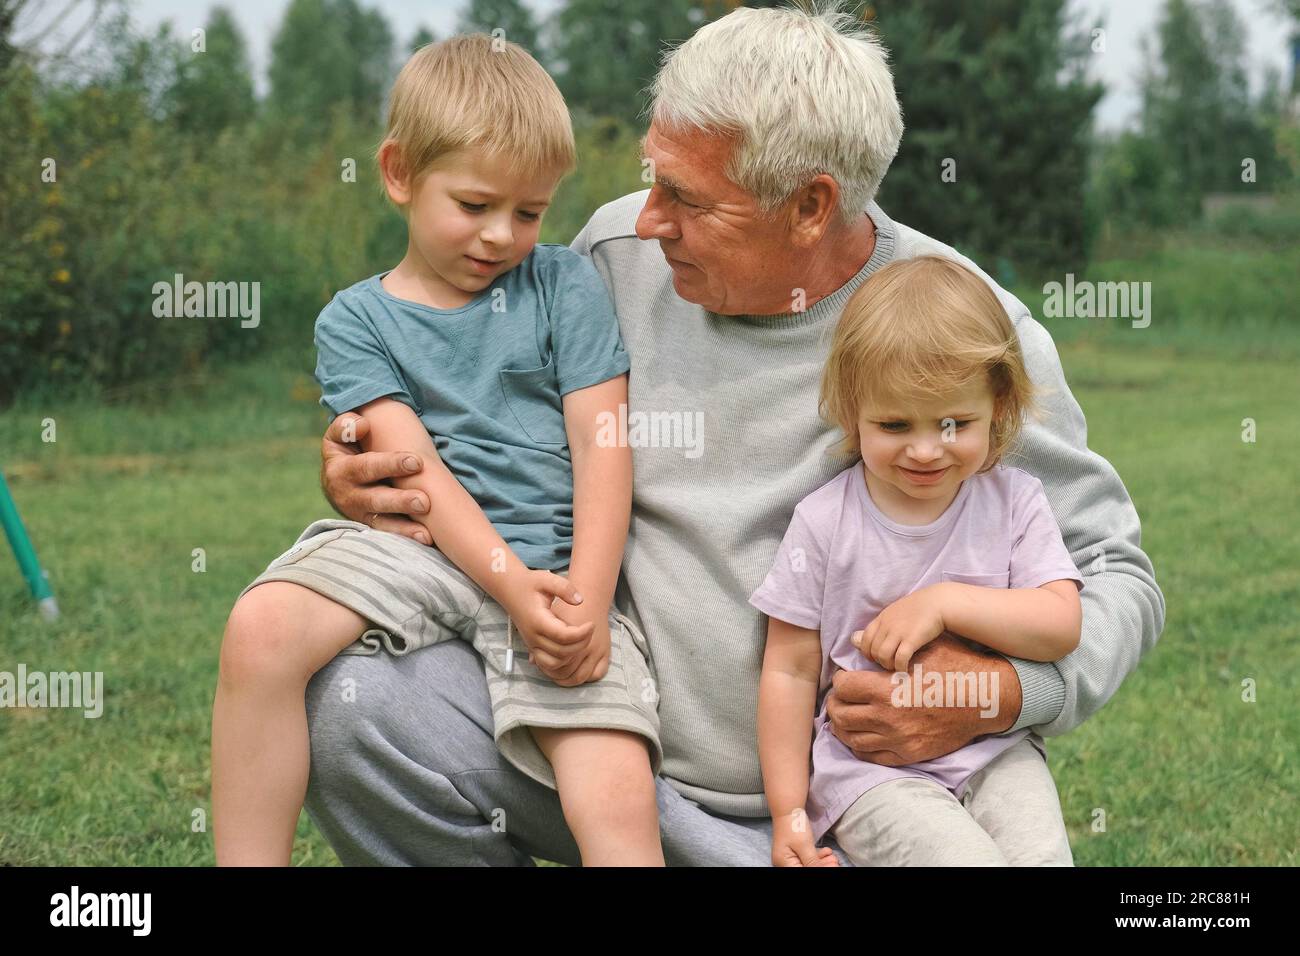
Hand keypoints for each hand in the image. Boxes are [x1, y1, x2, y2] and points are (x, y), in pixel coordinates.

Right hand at [321, 413, 430, 542]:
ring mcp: (358, 514)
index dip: (390, 464)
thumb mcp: (338, 436)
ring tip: (426, 531)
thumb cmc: (346, 450)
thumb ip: (345, 426)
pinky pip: (388, 533)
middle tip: (425, 501)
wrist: (336, 480)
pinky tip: (426, 538)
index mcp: (340, 470)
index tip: (416, 462)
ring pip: (381, 522)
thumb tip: (362, 425)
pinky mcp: (369, 526)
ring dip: (404, 527)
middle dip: (400, 501)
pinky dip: (405, 536)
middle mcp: (347, 495)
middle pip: (375, 499)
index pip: (366, 466)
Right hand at [500, 570, 593, 673]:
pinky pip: (549, 664)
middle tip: (590, 629)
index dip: (582, 633)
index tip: (592, 623)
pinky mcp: (533, 648)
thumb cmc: (530, 583)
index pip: (563, 636)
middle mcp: (533, 636)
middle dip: (581, 643)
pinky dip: (563, 661)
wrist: (511, 590)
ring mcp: (532, 645)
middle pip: (562, 652)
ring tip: (582, 638)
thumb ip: (564, 588)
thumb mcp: (546, 578)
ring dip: (572, 655)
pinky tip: (572, 646)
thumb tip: (579, 601)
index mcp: (538, 620)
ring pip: (556, 663)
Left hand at [537, 608, 610, 686]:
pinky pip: (597, 673)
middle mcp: (584, 647)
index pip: (553, 665)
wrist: (590, 595)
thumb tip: (532, 661)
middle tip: (549, 669)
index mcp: (567, 638)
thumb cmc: (566, 607)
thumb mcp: (548, 620)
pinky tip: (577, 671)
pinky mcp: (605, 651)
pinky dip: (587, 677)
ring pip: (580, 677)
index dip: (545, 668)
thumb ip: (539, 641)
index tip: (542, 662)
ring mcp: (596, 650)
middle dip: (555, 675)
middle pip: (566, 673)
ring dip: (569, 679)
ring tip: (560, 673)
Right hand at [771, 811, 838, 866]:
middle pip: (806, 868)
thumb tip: (821, 871)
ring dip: (822, 862)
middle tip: (836, 862)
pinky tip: (827, 852)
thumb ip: (812, 862)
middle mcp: (785, 862)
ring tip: (834, 857)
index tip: (833, 866)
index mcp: (784, 862)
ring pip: (808, 864)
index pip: (802, 871)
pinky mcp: (796, 851)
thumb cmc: (794, 826)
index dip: (818, 869)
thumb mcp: (804, 845)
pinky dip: (818, 856)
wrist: (789, 808)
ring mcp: (790, 856)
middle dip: (822, 866)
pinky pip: (808, 858)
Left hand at [825, 632, 1020, 765]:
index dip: (840, 680)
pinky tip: (860, 735)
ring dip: (843, 727)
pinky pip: (872, 756)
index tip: (845, 678)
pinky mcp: (909, 754)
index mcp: (886, 689)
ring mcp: (898, 739)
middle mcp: (888, 717)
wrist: (984, 699)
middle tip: (839, 698)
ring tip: (845, 716)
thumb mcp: (921, 649)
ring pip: (852, 738)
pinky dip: (859, 746)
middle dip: (836, 704)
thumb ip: (885, 648)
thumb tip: (855, 638)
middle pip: (841, 715)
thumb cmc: (954, 667)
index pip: (843, 688)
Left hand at [851, 585, 946, 671]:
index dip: (867, 652)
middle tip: (889, 664)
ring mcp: (898, 632)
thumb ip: (880, 624)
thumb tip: (856, 637)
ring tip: (896, 667)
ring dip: (888, 665)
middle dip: (879, 661)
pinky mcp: (911, 640)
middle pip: (873, 650)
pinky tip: (905, 668)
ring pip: (883, 656)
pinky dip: (900, 667)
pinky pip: (900, 658)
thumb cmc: (919, 607)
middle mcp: (887, 626)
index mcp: (882, 618)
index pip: (865, 638)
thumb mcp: (894, 611)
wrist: (938, 602)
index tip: (875, 658)